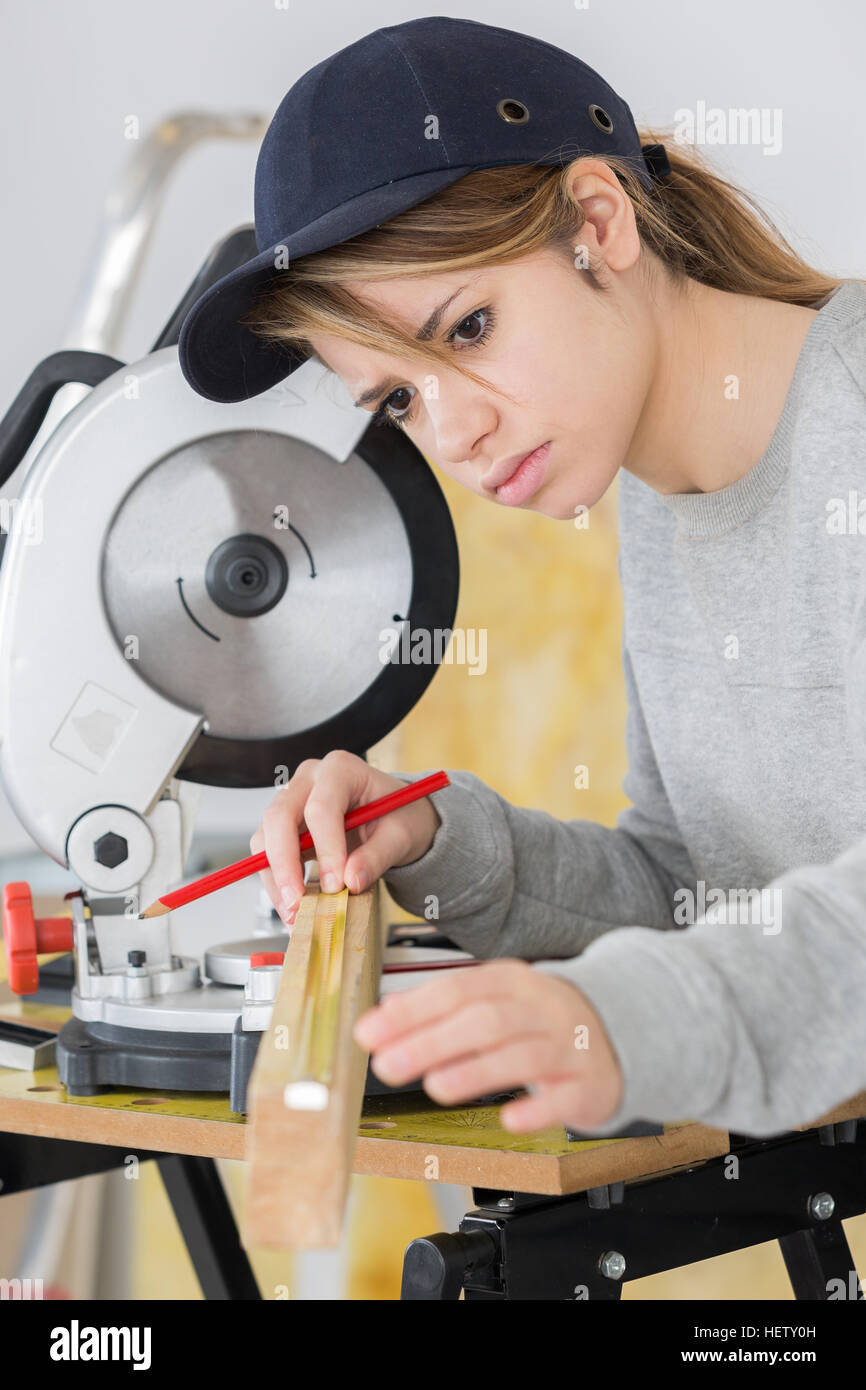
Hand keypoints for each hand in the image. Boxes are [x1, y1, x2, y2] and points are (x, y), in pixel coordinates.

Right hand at [249, 750, 441, 925]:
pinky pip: (267, 854)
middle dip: (285, 864)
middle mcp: (308, 780)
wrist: (394, 818)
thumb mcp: (401, 835)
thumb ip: (377, 856)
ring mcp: (291, 801)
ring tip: (293, 913)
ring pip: (265, 837)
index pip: (321, 808)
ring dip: (275, 878)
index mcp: (341, 770)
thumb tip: (350, 881)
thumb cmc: (399, 817)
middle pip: (280, 817)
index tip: (335, 885)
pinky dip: (276, 882)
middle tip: (297, 902)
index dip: (326, 848)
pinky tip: (291, 907)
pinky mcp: (283, 827)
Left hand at [354, 959, 623, 1132]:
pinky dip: (537, 1108)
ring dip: (475, 1071)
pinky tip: (509, 1118)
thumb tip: (380, 1022)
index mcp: (511, 981)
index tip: (369, 1032)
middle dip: (432, 1042)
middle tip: (387, 1065)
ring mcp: (568, 1045)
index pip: (456, 990)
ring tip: (435, 1086)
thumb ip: (439, 1009)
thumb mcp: (493, 1000)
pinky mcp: (588, 1084)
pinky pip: (564, 1097)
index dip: (411, 1011)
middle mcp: (541, 1008)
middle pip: (484, 1021)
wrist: (618, 1029)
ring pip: (521, 1056)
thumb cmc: (537, 1019)